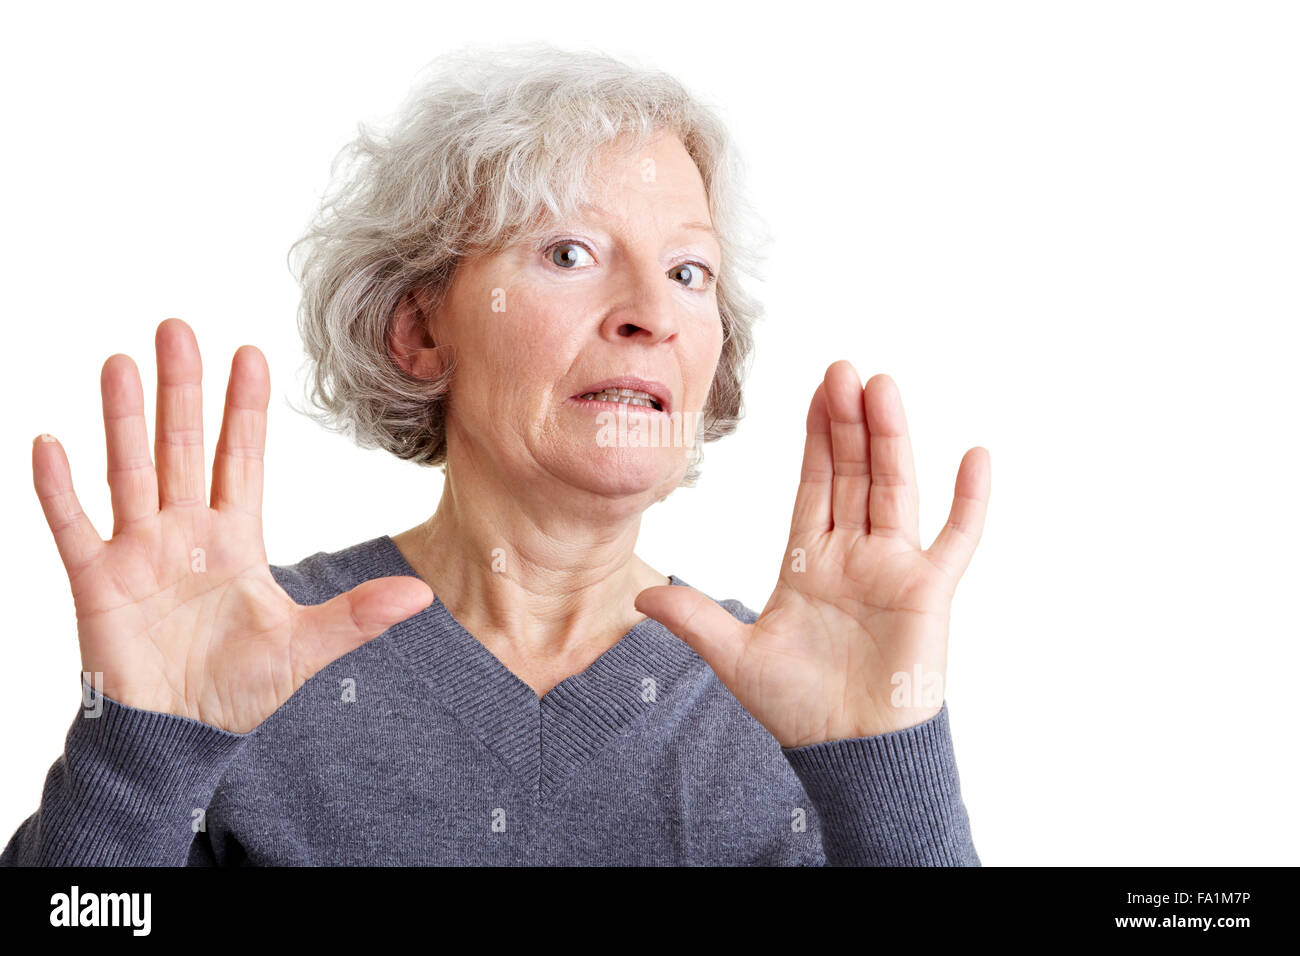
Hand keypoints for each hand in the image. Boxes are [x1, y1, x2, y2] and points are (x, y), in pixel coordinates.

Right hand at [32, 318, 432, 732]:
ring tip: (121, 363)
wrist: (183, 735)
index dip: (244, 409)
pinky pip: (72, 527)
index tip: (250, 353)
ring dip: (123, 419)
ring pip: (129, 471)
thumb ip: (357, 616)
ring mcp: (137, 552)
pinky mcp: (97, 582)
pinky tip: (50, 442)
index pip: (241, 458)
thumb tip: (422, 596)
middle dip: (182, 390)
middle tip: (178, 327)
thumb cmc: (242, 688)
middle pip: (182, 447)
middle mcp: (184, 533)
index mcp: (235, 538)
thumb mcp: (306, 648)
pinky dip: (59, 489)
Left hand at [636, 361, 989, 747]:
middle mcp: (854, 555)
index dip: (816, 438)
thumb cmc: (799, 708)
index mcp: (809, 561)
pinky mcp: (929, 592)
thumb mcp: (736, 658)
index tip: (818, 390)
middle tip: (843, 369)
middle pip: (853, 474)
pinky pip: (956, 539)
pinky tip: (974, 456)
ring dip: (891, 439)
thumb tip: (641, 595)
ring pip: (895, 489)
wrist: (848, 753)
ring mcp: (894, 569)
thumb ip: (695, 620)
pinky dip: (969, 501)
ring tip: (884, 387)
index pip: (813, 484)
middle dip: (847, 423)